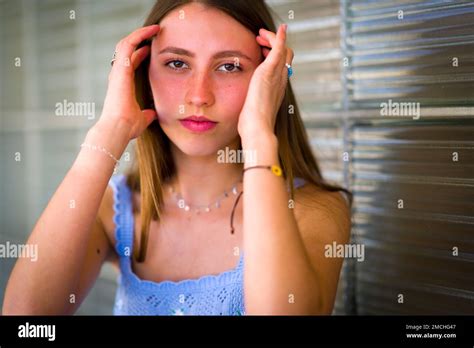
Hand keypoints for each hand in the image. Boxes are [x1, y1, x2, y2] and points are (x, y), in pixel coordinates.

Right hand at [97, 25, 159, 140]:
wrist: (119, 128)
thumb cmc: (127, 127)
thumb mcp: (142, 118)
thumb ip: (147, 114)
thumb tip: (152, 115)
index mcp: (123, 84)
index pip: (131, 63)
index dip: (141, 54)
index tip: (152, 48)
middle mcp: (118, 75)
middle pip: (127, 50)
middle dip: (140, 40)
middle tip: (155, 33)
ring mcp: (118, 70)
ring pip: (126, 44)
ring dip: (140, 34)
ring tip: (155, 28)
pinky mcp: (121, 68)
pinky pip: (128, 44)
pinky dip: (139, 35)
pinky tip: (151, 31)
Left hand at [237, 24, 293, 140]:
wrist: (258, 129)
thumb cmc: (254, 126)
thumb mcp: (253, 112)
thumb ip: (252, 106)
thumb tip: (246, 114)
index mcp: (277, 89)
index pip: (281, 66)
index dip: (274, 56)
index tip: (261, 50)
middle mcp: (281, 81)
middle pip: (286, 56)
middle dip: (274, 44)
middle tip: (260, 40)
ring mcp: (277, 76)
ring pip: (283, 50)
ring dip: (272, 39)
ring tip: (259, 36)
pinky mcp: (269, 72)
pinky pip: (279, 49)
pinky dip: (279, 37)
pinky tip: (278, 29)